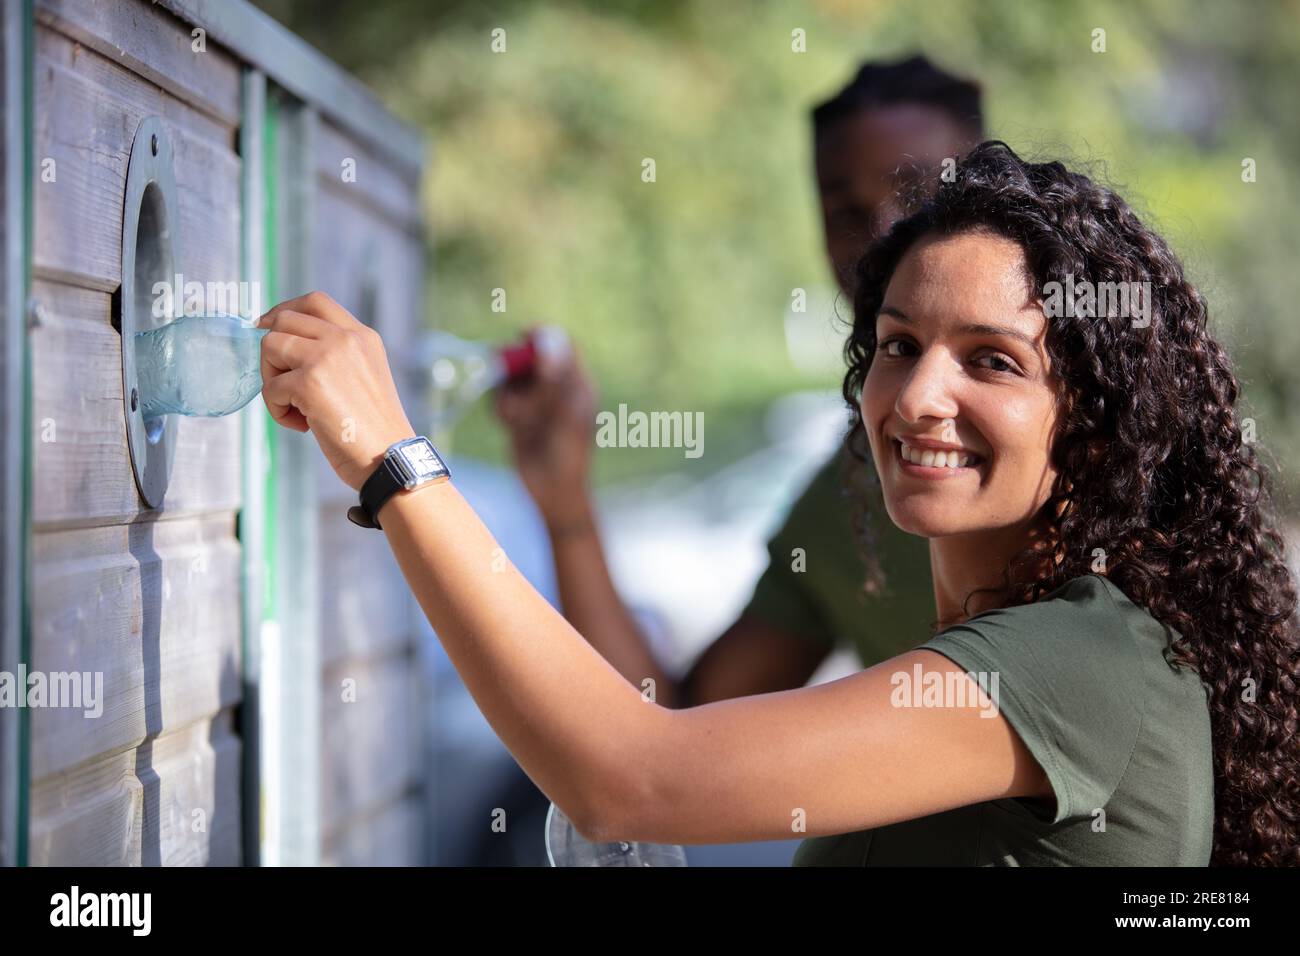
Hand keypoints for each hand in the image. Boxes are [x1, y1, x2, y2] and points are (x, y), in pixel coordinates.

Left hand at [258, 291, 415, 491]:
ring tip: (294, 406)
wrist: (390, 458)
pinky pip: (270, 387)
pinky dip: (278, 410)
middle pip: (284, 319)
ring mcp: (327, 357)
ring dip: (271, 379)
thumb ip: (337, 355)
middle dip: (272, 352)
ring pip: (270, 345)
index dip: (284, 310)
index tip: (269, 328)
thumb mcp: (365, 376)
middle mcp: (346, 339)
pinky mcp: (310, 383)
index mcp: (362, 336)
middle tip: (284, 383)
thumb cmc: (375, 428)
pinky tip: (303, 425)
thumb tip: (288, 346)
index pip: (315, 301)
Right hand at [494, 336, 597, 526]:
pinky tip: (511, 427)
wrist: (554, 493)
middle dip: (517, 369)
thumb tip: (547, 340)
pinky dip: (502, 411)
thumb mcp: (564, 412)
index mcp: (578, 384)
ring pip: (513, 381)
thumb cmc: (568, 455)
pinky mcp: (518, 417)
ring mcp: (537, 403)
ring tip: (518, 420)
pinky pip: (502, 400)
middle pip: (531, 359)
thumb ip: (554, 377)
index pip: (561, 346)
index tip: (522, 336)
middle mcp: (557, 390)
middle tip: (506, 375)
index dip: (541, 337)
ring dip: (510, 396)